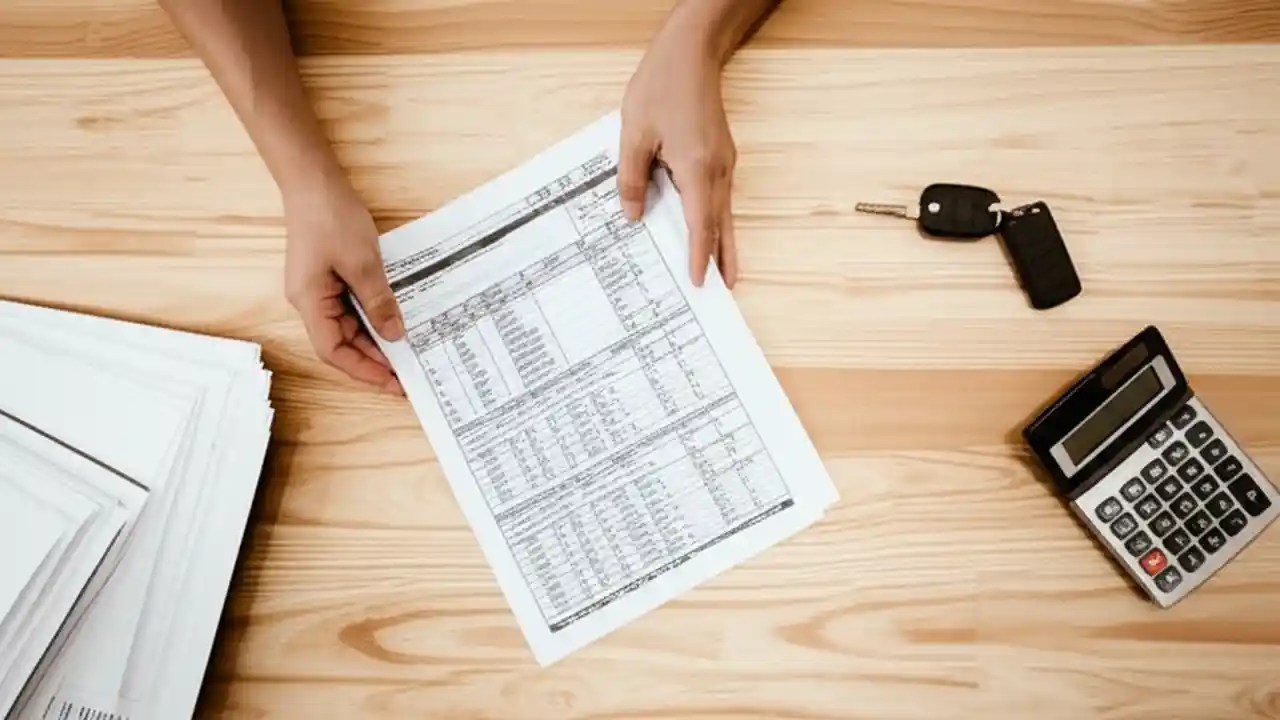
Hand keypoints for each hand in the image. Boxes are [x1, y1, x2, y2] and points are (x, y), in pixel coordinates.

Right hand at [283, 175, 404, 394]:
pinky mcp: (330, 278)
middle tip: (408, 375)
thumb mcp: (362, 262)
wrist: (314, 180)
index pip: (333, 351)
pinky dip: (374, 317)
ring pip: (349, 326)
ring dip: (375, 340)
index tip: (392, 383)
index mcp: (309, 301)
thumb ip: (378, 302)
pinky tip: (396, 322)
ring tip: (406, 354)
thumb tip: (394, 335)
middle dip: (374, 360)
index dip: (362, 370)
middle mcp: (311, 301)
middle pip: (341, 343)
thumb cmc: (330, 216)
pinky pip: (353, 307)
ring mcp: (319, 289)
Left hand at [619, 25, 738, 288]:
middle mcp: (717, 169)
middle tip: (725, 289)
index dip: (698, 255)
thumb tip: (632, 216)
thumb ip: (631, 179)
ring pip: (725, 210)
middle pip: (722, 223)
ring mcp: (723, 161)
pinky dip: (718, 217)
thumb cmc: (662, 87)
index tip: (698, 281)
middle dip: (723, 258)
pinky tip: (710, 227)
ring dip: (725, 240)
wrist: (690, 53)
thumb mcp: (633, 134)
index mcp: (697, 168)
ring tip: (727, 269)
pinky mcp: (720, 153)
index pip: (700, 224)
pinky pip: (720, 194)